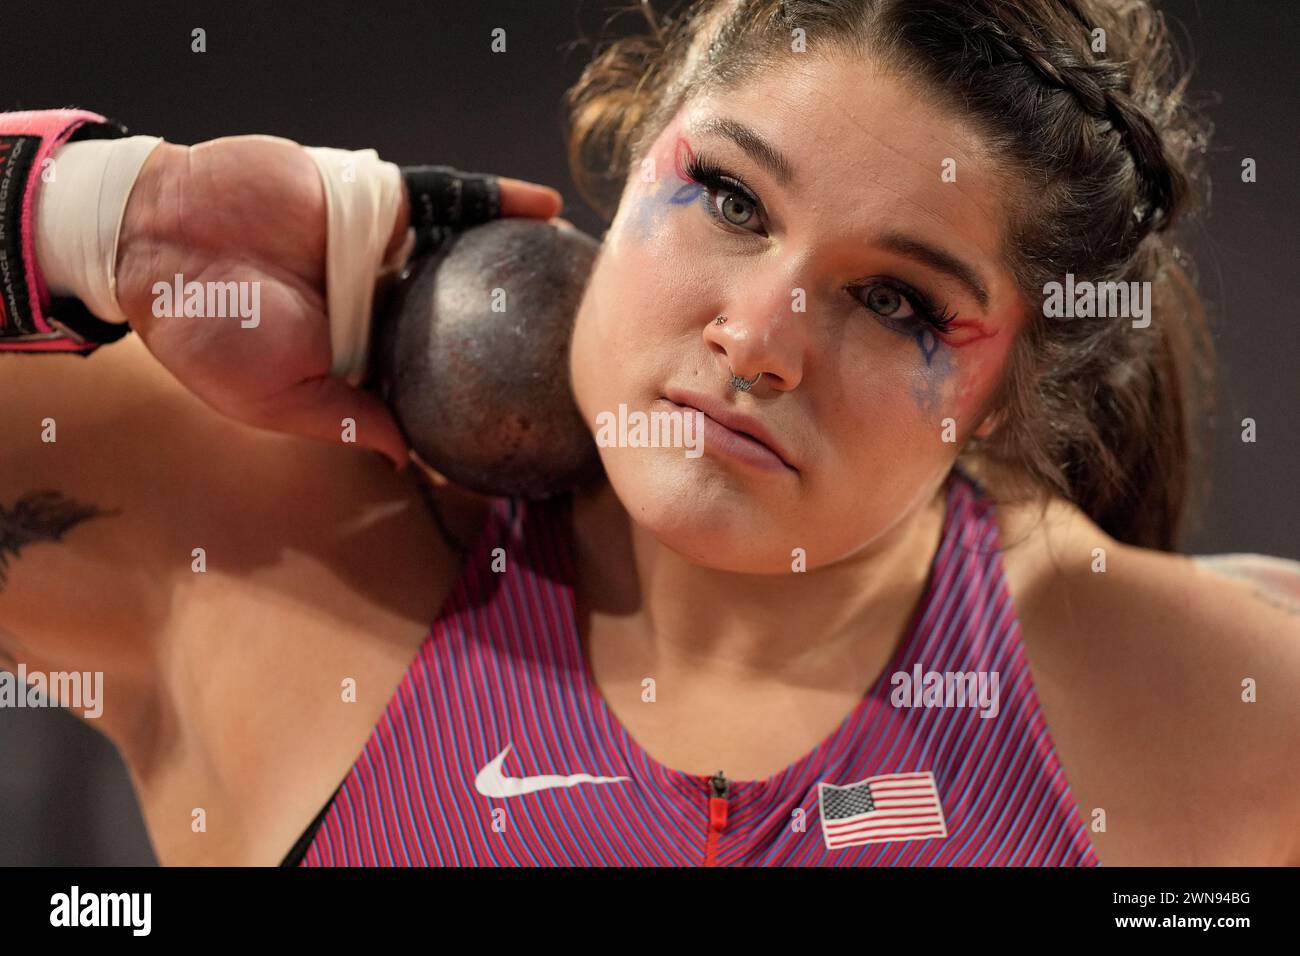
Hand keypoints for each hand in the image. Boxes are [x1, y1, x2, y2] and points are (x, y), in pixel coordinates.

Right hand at [114, 135, 562, 466]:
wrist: (158, 237)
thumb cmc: (207, 329)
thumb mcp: (276, 399)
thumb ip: (347, 421)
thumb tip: (410, 460)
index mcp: (360, 353)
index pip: (433, 372)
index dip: (479, 386)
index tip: (533, 409)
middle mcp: (382, 299)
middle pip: (466, 310)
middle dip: (517, 322)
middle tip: (580, 340)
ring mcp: (385, 247)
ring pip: (468, 252)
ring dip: (521, 258)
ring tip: (583, 271)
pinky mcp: (378, 197)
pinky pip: (448, 195)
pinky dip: (495, 199)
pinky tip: (545, 209)